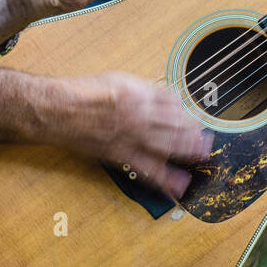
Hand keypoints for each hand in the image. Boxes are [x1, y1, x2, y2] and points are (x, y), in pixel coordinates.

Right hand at [45, 71, 211, 200]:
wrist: (59, 110)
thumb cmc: (83, 92)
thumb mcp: (118, 80)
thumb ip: (143, 89)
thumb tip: (164, 95)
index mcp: (140, 95)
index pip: (173, 104)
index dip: (187, 112)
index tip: (195, 118)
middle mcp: (141, 116)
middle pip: (177, 126)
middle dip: (194, 133)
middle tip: (207, 139)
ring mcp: (133, 138)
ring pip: (169, 147)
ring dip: (189, 152)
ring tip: (202, 156)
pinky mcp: (122, 156)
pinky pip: (149, 170)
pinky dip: (166, 180)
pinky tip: (180, 185)